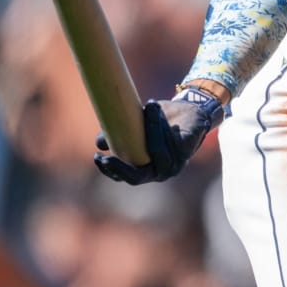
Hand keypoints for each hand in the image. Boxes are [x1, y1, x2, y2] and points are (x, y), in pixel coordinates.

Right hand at [92, 89, 224, 184]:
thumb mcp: (135, 127)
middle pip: (138, 177)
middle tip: (107, 155)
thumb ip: (118, 135)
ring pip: (156, 152)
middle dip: (121, 168)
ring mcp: (174, 164)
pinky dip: (159, 124)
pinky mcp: (186, 152)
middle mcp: (160, 172)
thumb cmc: (158, 121)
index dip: (111, 172)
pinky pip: (171, 142)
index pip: (126, 178)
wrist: (188, 110)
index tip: (98, 157)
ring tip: (145, 108)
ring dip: (148, 130)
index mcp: (146, 170)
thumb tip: (99, 143)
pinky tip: (154, 110)